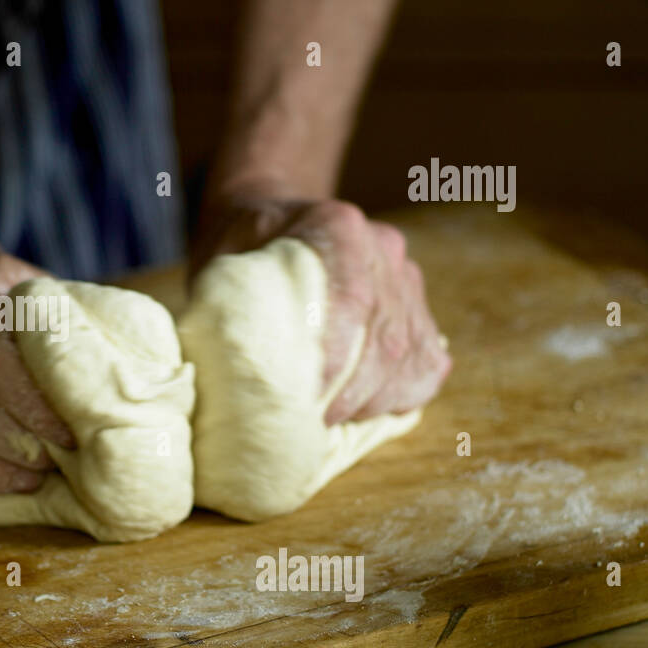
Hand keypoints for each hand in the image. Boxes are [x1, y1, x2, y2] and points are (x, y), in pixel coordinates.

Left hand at [191, 193, 451, 423]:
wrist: (274, 223)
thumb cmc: (241, 249)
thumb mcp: (223, 261)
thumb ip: (230, 300)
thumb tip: (230, 363)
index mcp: (336, 226)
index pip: (351, 300)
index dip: (335, 359)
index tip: (307, 400)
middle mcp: (382, 248)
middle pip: (384, 336)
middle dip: (351, 393)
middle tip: (311, 425)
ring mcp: (406, 278)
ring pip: (407, 354)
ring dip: (372, 401)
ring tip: (331, 422)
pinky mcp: (417, 308)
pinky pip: (425, 362)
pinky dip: (398, 395)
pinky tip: (363, 411)